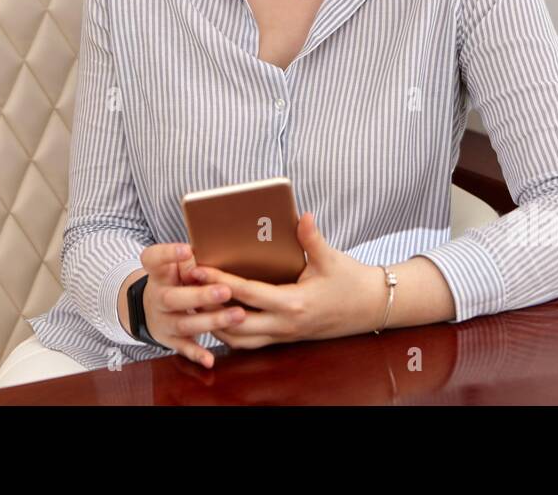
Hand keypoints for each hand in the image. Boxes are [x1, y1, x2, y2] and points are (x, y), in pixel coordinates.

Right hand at [137, 242, 246, 367]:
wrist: (150, 309)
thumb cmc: (173, 280)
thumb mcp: (175, 266)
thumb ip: (189, 261)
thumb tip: (215, 249)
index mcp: (157, 274)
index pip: (153, 259)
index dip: (168, 254)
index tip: (187, 250)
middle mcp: (156, 298)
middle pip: (173, 298)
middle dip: (200, 295)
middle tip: (225, 290)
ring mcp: (162, 321)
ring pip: (184, 324)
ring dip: (211, 321)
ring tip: (237, 315)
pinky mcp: (170, 340)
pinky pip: (184, 348)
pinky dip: (197, 355)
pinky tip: (210, 359)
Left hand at [190, 212, 386, 349]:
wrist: (370, 308)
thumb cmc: (351, 281)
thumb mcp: (331, 259)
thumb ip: (312, 238)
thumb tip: (302, 215)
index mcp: (293, 303)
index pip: (247, 293)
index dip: (220, 280)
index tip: (198, 269)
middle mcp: (285, 324)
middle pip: (234, 323)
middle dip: (209, 307)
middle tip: (187, 289)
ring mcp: (285, 335)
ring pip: (240, 339)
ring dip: (217, 324)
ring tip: (197, 303)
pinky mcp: (286, 338)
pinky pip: (251, 342)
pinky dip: (232, 333)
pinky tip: (220, 317)